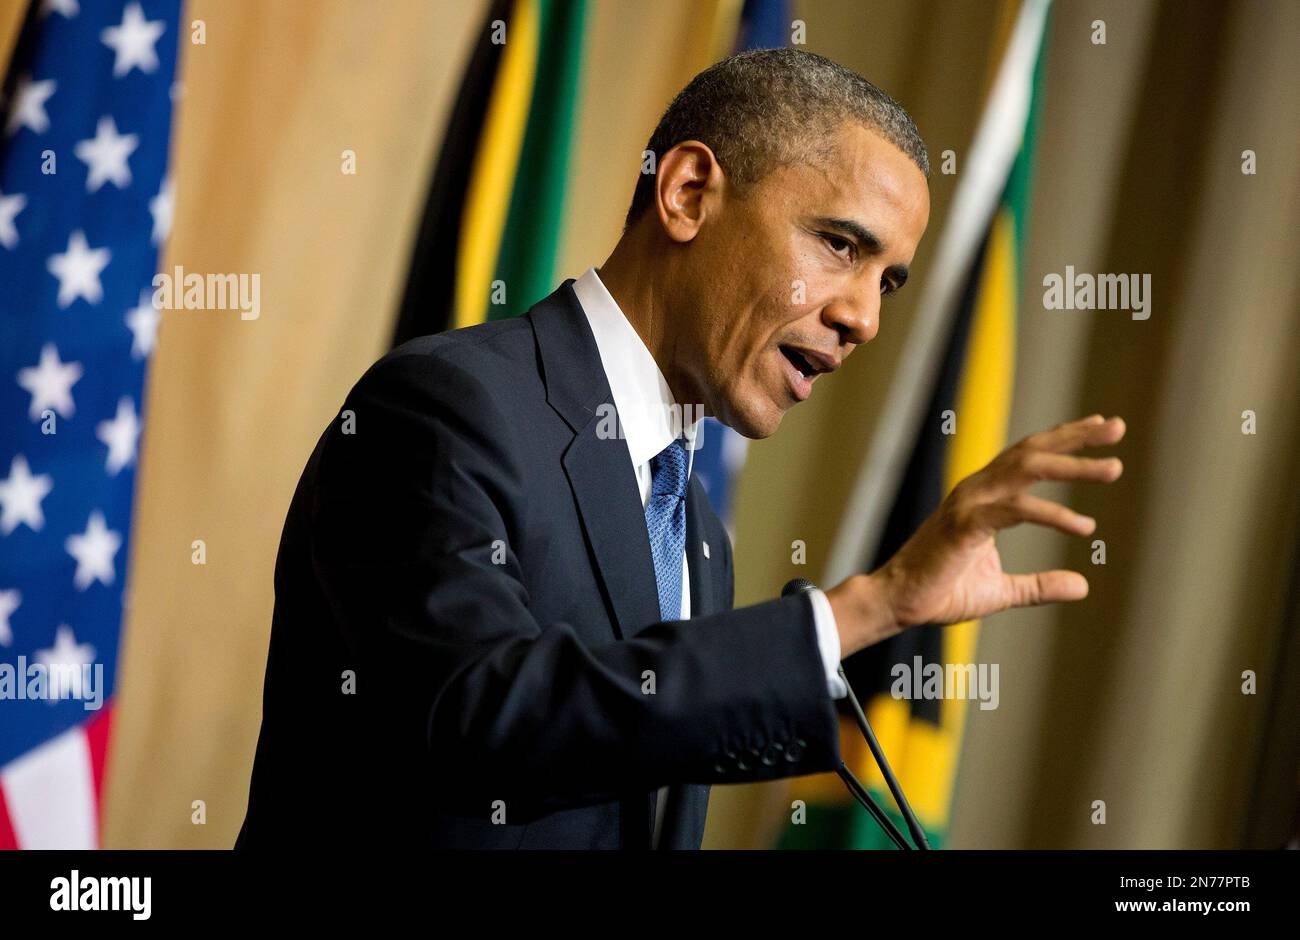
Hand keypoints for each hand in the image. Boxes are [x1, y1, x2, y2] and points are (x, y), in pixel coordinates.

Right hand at [828, 414, 1124, 656]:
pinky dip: (1053, 515)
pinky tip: (1084, 527)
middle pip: (1032, 451)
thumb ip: (1040, 586)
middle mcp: (977, 490)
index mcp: (983, 497)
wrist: (897, 603)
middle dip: (1075, 437)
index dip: (1063, 439)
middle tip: (1117, 427)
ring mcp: (969, 504)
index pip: (1028, 457)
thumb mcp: (1001, 591)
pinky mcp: (965, 525)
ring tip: (1113, 467)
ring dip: (1072, 465)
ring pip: (1027, 469)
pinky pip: (1017, 510)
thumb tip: (1082, 586)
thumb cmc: (940, 592)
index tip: (1100, 427)